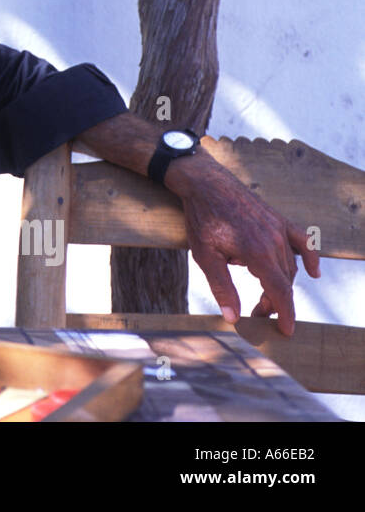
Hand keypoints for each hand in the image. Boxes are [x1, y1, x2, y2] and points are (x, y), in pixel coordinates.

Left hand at [168, 155, 320, 335]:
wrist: (206, 183)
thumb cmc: (202, 218)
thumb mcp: (205, 256)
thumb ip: (222, 287)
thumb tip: (233, 317)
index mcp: (257, 252)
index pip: (279, 291)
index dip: (285, 313)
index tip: (286, 331)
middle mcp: (274, 240)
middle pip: (284, 281)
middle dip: (274, 302)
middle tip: (258, 314)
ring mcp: (279, 228)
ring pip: (289, 265)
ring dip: (281, 284)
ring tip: (265, 298)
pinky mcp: (278, 219)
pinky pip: (302, 241)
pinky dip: (309, 257)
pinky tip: (313, 272)